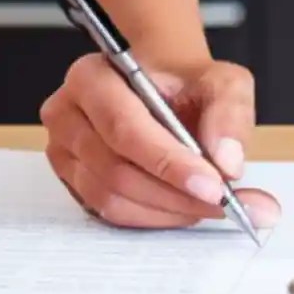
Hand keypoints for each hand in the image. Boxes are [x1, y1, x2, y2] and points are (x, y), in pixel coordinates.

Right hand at [41, 54, 280, 229]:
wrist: (161, 89)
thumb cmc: (183, 83)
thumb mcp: (221, 81)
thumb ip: (229, 114)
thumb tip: (227, 163)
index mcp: (93, 77)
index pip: (124, 128)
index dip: (168, 162)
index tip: (213, 185)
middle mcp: (66, 114)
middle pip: (116, 171)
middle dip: (174, 194)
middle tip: (222, 202)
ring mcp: (64, 152)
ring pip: (111, 198)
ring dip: (166, 210)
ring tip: (206, 202)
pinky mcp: (72, 182)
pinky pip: (109, 213)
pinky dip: (151, 216)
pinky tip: (180, 204)